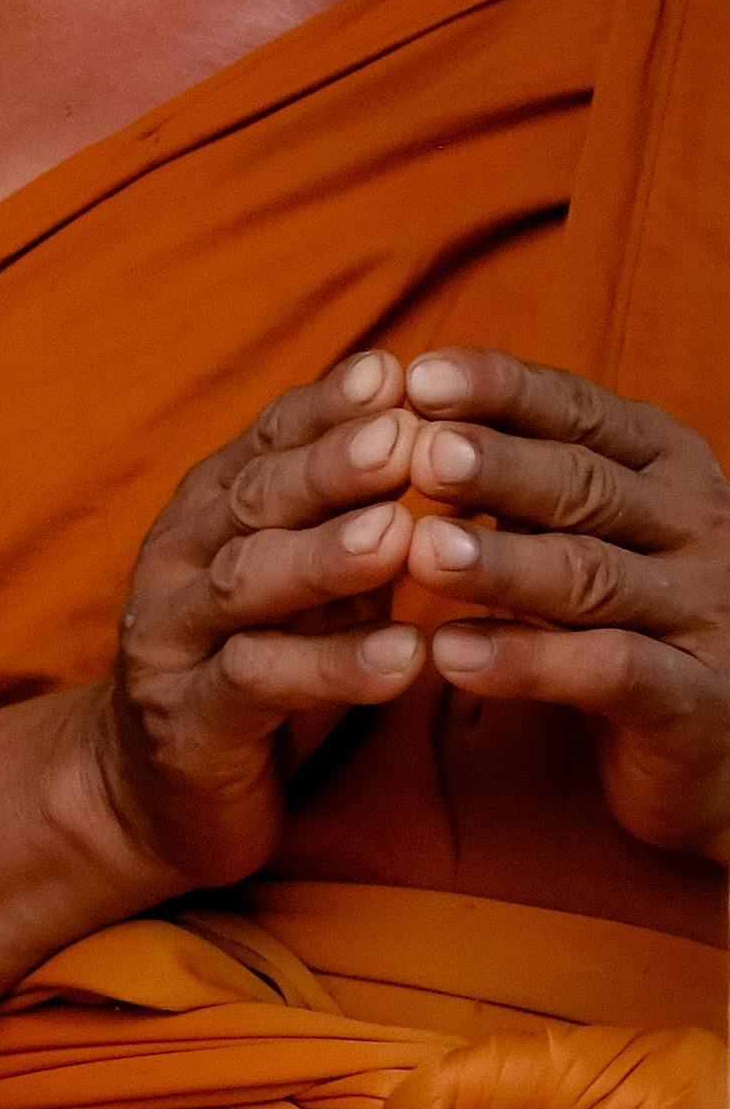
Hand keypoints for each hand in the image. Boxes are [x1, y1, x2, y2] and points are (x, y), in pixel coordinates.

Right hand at [77, 348, 450, 889]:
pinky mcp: (189, 724)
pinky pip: (257, 686)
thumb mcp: (304, 576)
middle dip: (331, 466)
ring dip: (324, 558)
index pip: (268, 441)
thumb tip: (441, 422)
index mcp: (209, 512)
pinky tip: (402, 656)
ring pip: (247, 584)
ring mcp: (173, 642)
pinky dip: (331, 668)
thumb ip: (350, 510)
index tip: (400, 372)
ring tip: (399, 536)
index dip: (328, 407)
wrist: (155, 790)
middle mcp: (178, 562)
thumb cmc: (254, 662)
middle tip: (405, 436)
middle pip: (255, 500)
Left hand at [372, 348, 729, 859]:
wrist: (724, 732)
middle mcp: (698, 527)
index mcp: (669, 468)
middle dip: (499, 467)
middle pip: (585, 488)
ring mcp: (704, 612)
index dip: (504, 392)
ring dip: (502, 564)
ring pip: (592, 577)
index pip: (582, 412)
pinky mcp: (693, 700)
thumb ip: (525, 481)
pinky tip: (451, 655)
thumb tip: (410, 420)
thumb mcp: (589, 526)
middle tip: (418, 453)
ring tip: (421, 551)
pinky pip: (608, 671)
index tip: (421, 375)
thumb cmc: (630, 609)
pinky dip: (528, 662)